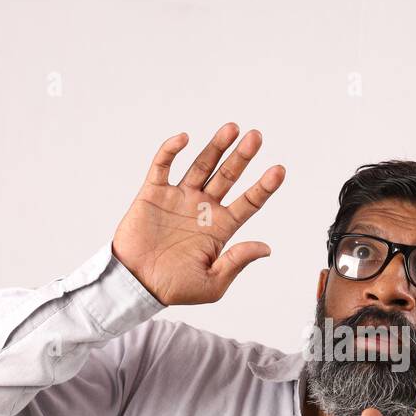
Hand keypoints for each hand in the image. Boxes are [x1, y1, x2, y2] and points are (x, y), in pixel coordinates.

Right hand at [112, 123, 285, 305]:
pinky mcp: (154, 194)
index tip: (279, 170)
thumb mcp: (213, 284)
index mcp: (220, 228)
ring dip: (216, 146)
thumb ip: (237, 262)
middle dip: (242, 157)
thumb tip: (266, 247)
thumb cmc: (174, 288)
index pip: (249, 202)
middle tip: (256, 137)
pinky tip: (185, 138)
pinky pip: (163, 166)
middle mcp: (203, 208)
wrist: (136, 286)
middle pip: (228, 176)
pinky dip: (171, 150)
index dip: (264, 186)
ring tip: (232, 128)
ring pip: (202, 165)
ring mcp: (179, 198)